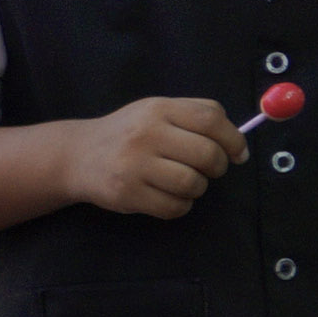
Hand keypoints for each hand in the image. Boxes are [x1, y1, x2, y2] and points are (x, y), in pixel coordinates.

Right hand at [63, 96, 244, 216]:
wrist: (78, 155)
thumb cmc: (129, 133)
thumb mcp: (156, 111)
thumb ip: (196, 115)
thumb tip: (239, 146)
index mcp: (157, 109)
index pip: (211, 119)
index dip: (233, 139)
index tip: (237, 154)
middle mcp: (145, 134)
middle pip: (207, 154)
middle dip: (216, 167)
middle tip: (206, 169)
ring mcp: (134, 164)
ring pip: (193, 183)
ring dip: (196, 187)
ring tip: (180, 181)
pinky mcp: (127, 193)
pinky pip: (175, 207)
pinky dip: (179, 205)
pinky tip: (165, 195)